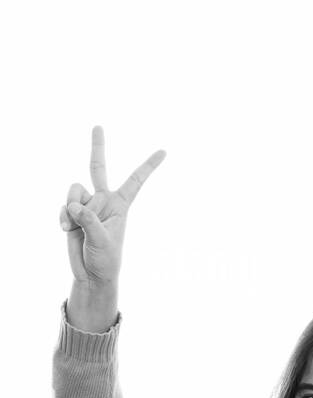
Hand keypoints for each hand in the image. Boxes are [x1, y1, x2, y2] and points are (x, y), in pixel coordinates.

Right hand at [60, 126, 164, 287]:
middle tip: (98, 125)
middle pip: (98, 167)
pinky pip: (64, 204)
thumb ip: (89, 221)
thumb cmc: (105, 258)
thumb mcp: (102, 241)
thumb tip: (75, 205)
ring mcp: (87, 204)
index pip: (136, 180)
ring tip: (74, 226)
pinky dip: (63, 215)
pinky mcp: (72, 211)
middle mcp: (103, 200)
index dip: (149, 166)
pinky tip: (66, 230)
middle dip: (97, 146)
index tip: (165, 151)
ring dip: (71, 206)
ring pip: (74, 189)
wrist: (91, 272)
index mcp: (120, 205)